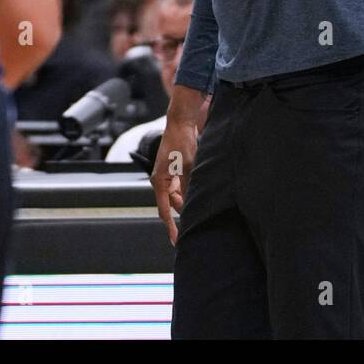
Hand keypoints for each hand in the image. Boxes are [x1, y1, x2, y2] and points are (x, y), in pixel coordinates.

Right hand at [150, 85, 210, 245]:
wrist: (181, 122)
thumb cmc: (180, 142)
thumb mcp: (187, 167)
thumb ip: (189, 186)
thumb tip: (192, 205)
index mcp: (159, 182)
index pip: (164, 211)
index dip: (171, 227)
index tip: (177, 241)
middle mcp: (162, 180)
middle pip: (173, 204)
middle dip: (185, 210)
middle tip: (200, 217)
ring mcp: (168, 175)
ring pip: (179, 195)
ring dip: (189, 197)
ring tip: (204, 196)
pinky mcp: (176, 170)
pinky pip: (182, 186)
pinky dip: (191, 188)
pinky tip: (201, 186)